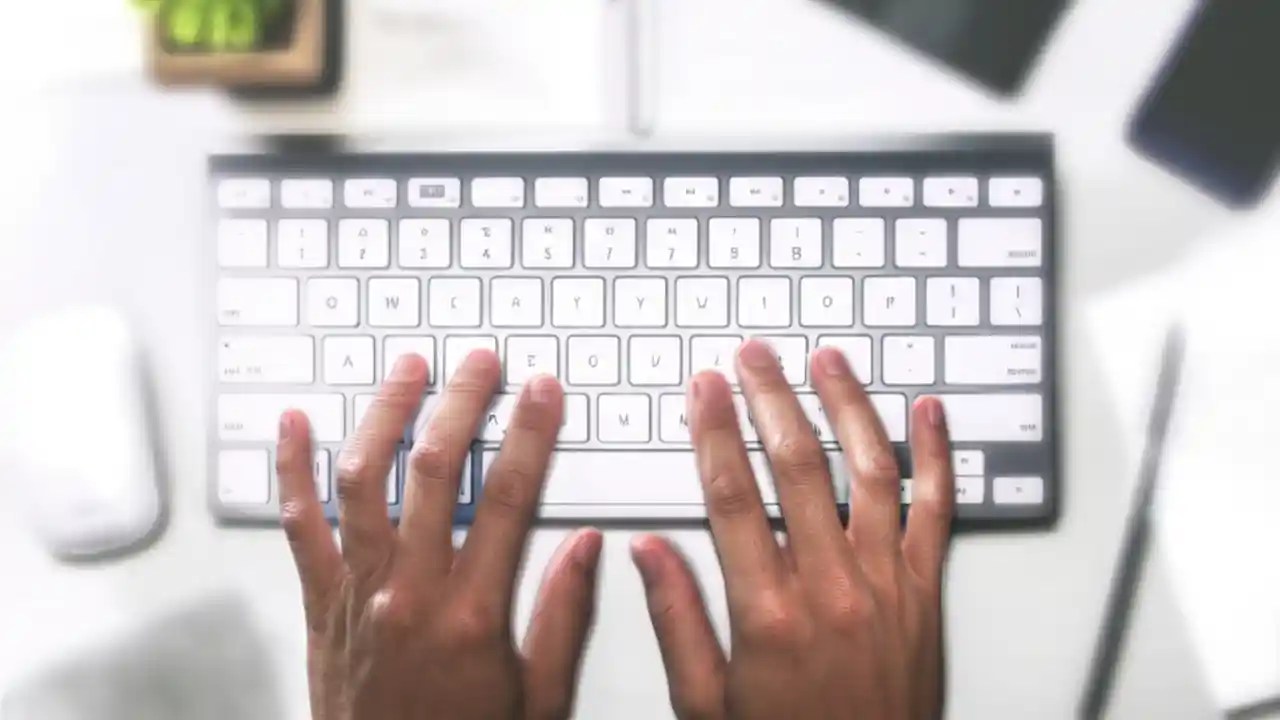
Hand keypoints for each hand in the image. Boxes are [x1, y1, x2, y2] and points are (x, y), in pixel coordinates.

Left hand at [276, 351, 601, 719]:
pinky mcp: (321, 603)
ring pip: (362, 481)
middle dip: (460, 404)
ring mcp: (357, 593)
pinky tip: (296, 425)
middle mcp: (408, 592)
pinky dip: (292, 470)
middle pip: (432, 472)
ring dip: (385, 416)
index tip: (542, 391)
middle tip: (479, 362)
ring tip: (406, 371)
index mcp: (470, 614)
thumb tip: (584, 547)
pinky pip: (299, 525)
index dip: (529, 434)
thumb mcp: (539, 697)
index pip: (507, 498)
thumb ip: (563, 617)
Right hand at [631, 339, 954, 719]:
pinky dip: (938, 455)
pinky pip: (939, 510)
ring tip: (827, 360)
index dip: (714, 431)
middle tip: (754, 356)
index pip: (733, 496)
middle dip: (771, 398)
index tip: (704, 389)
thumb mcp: (706, 702)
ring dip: (848, 406)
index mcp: (768, 613)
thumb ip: (678, 620)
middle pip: (799, 467)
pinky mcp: (926, 592)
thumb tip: (648, 552)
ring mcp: (886, 584)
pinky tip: (928, 412)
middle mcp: (832, 588)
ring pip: (872, 471)